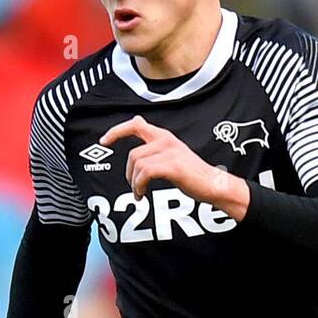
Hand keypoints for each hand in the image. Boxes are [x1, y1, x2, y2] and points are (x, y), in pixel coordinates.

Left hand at [99, 115, 249, 218]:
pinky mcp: (172, 166)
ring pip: (137, 165)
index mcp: (164, 136)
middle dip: (128, 174)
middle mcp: (166, 140)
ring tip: (139, 193)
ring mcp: (170, 152)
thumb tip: (137, 122)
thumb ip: (155, 144)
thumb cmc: (193, 174)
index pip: (135, 125)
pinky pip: (145, 173)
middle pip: (132, 154)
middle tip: (134, 187)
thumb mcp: (173, 153)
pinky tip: (142, 195)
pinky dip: (139, 186)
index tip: (103, 141)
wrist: (214, 185)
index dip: (116, 132)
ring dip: (134, 183)